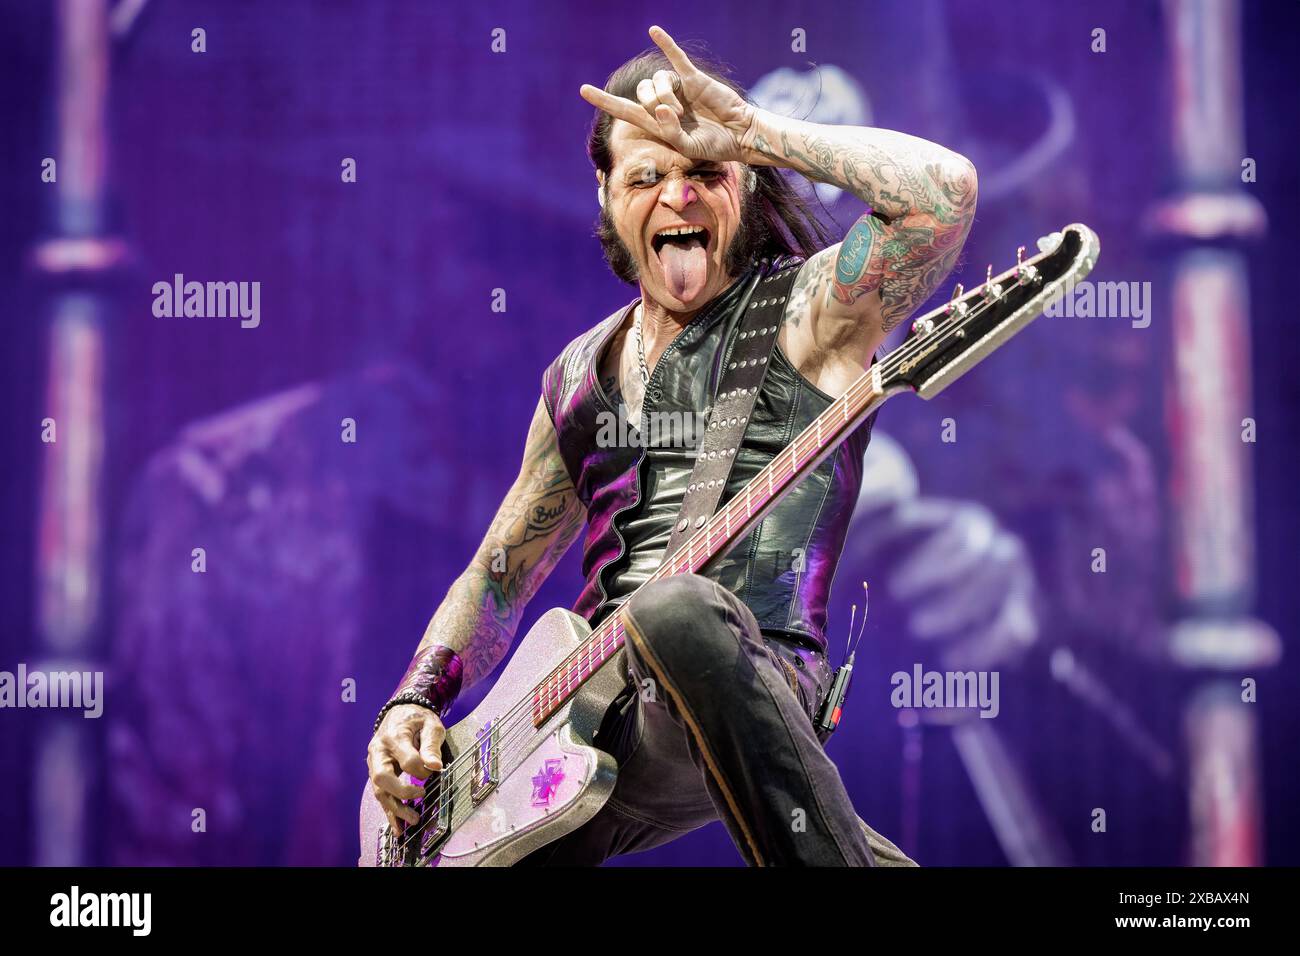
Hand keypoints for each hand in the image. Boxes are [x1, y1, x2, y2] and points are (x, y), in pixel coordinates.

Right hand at [366, 703, 445, 833]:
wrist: (400, 711)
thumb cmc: (417, 718)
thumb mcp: (430, 725)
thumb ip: (431, 745)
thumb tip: (435, 767)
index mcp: (393, 737)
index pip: (407, 761)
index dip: (423, 770)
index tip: (434, 771)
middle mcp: (378, 751)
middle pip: (382, 778)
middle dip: (401, 792)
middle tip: (421, 798)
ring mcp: (374, 763)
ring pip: (380, 790)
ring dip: (395, 808)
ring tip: (413, 821)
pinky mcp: (376, 772)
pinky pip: (380, 794)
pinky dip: (389, 811)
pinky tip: (398, 827)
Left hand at [579, 25, 760, 164]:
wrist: (740, 134)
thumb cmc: (716, 146)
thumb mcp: (688, 148)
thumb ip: (670, 132)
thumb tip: (660, 108)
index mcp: (657, 124)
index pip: (623, 109)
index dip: (604, 100)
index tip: (583, 89)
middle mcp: (664, 104)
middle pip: (640, 95)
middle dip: (653, 106)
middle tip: (677, 119)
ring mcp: (678, 89)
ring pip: (657, 82)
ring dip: (667, 96)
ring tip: (684, 113)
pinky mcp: (693, 78)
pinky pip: (676, 57)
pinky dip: (665, 43)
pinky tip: (653, 30)